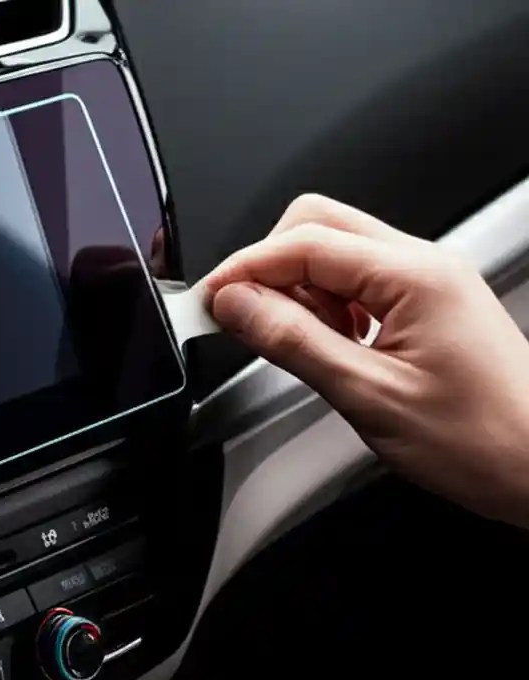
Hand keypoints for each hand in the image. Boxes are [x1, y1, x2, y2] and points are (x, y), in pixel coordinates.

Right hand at [203, 195, 528, 527]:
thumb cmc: (484, 441)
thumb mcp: (367, 395)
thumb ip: (293, 341)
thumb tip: (235, 304)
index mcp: (414, 276)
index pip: (302, 243)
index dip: (243, 269)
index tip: (208, 301)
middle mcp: (424, 265)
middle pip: (317, 225)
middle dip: (268, 265)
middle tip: (240, 315)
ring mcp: (428, 282)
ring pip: (334, 251)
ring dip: (297, 288)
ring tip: (291, 342)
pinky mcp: (428, 305)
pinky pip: (358, 281)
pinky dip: (326, 305)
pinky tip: (325, 346)